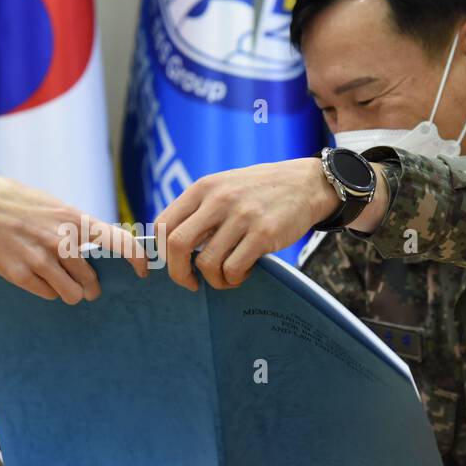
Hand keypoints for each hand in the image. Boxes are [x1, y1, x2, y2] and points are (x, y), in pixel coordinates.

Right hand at [0, 174, 147, 303]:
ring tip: (62, 284)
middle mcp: (60, 240)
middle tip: (87, 286)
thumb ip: (75, 226)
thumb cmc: (15, 203)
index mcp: (72, 219)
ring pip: (71, 294)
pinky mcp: (20, 274)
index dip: (136, 258)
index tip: (143, 271)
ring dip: (70, 292)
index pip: (117, 241)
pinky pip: (48, 294)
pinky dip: (47, 291)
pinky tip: (37, 278)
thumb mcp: (52, 206)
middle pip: (91, 279)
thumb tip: (99, 247)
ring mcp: (40, 259)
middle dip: (91, 286)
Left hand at [154, 158, 334, 290]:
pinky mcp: (263, 233)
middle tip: (190, 283)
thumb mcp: (223, 188)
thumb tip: (169, 248)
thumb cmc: (259, 191)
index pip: (163, 224)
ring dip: (214, 280)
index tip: (167, 267)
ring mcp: (241, 216)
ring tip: (227, 276)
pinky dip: (235, 278)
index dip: (158, 252)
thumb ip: (198, 211)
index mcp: (203, 188)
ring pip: (207, 263)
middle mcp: (218, 199)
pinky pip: (234, 269)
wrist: (306, 182)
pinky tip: (245, 271)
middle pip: (177, 245)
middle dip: (178, 273)